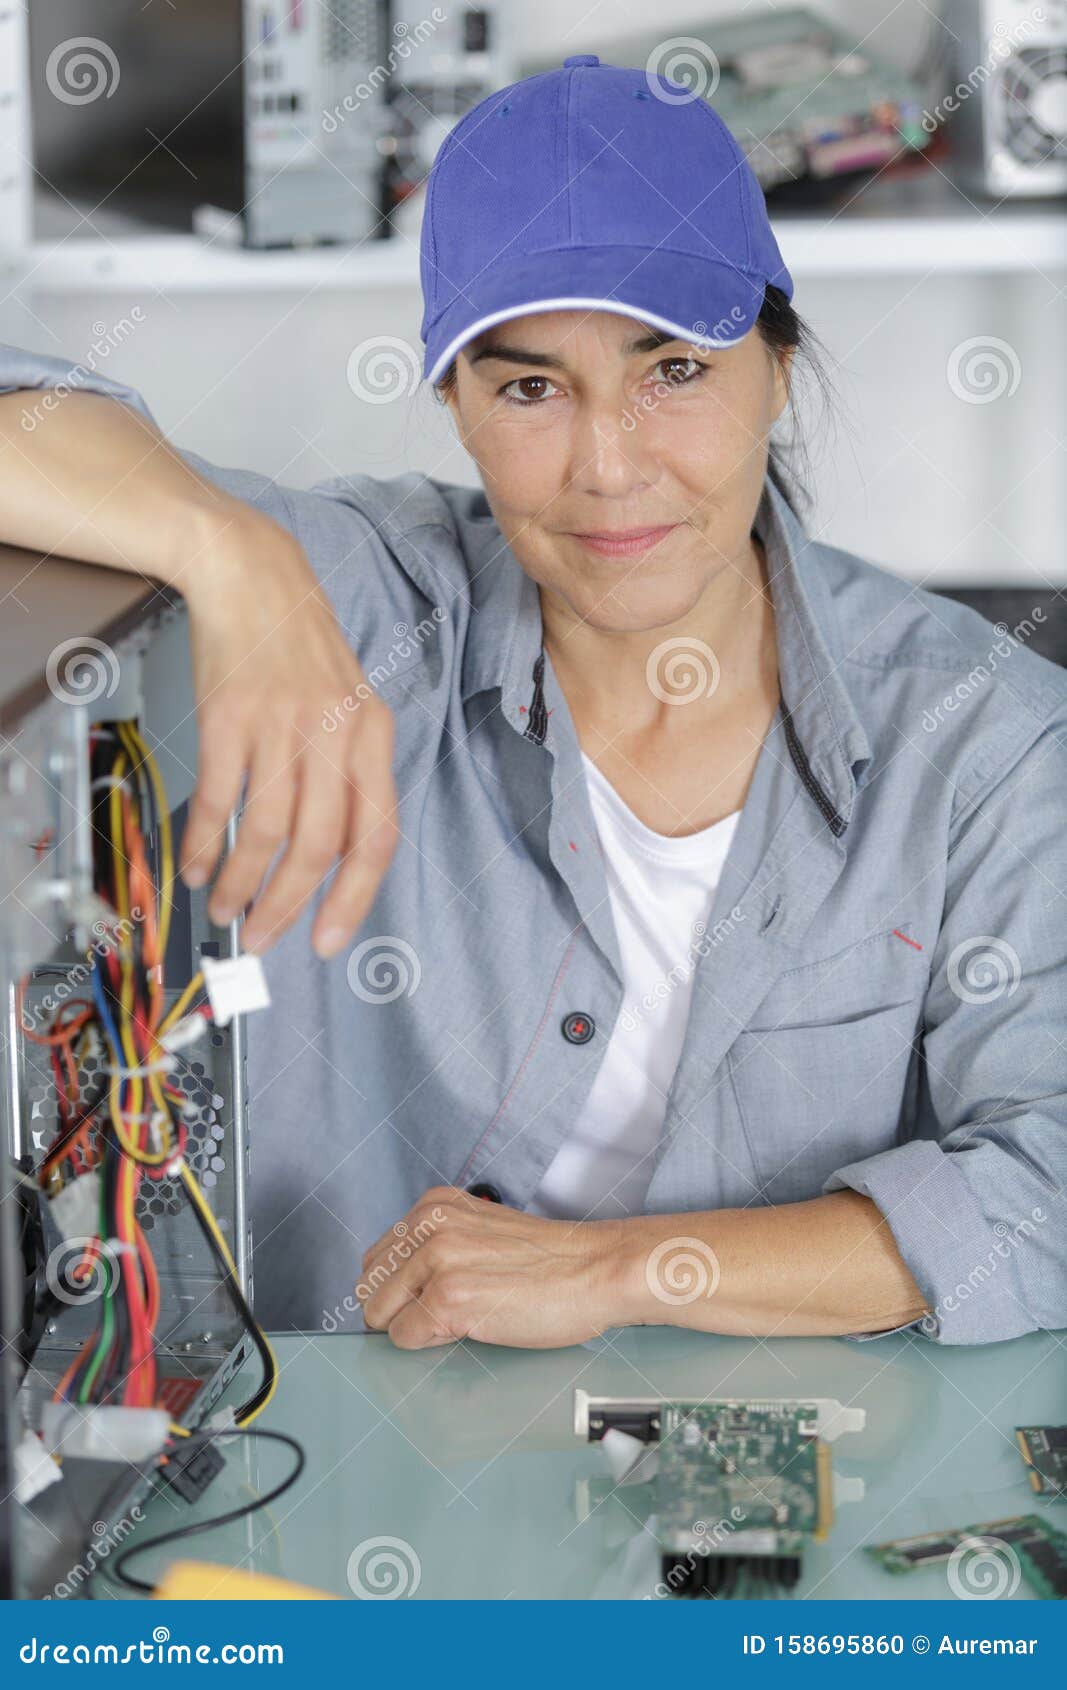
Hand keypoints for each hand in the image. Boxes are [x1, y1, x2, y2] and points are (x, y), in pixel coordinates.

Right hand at [177, 506, 397, 958]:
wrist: (252, 575)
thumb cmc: (298, 647)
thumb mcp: (346, 705)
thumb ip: (347, 774)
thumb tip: (328, 858)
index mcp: (374, 735)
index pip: (377, 836)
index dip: (353, 898)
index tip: (329, 940)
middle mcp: (335, 733)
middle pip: (319, 846)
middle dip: (289, 906)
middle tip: (264, 937)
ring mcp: (282, 724)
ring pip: (266, 832)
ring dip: (241, 883)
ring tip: (225, 907)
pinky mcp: (229, 717)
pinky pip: (218, 799)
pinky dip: (203, 843)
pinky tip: (195, 864)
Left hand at [357, 1186, 629, 1349]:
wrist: (595, 1270)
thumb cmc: (548, 1261)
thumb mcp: (479, 1231)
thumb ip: (437, 1244)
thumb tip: (395, 1285)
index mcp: (433, 1206)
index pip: (377, 1259)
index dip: (401, 1288)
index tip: (431, 1295)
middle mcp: (428, 1226)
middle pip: (369, 1287)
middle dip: (399, 1309)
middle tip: (448, 1311)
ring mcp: (436, 1261)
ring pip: (380, 1314)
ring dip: (414, 1326)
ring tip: (463, 1317)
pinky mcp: (447, 1299)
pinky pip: (404, 1338)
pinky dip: (430, 1344)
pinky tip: (471, 1327)